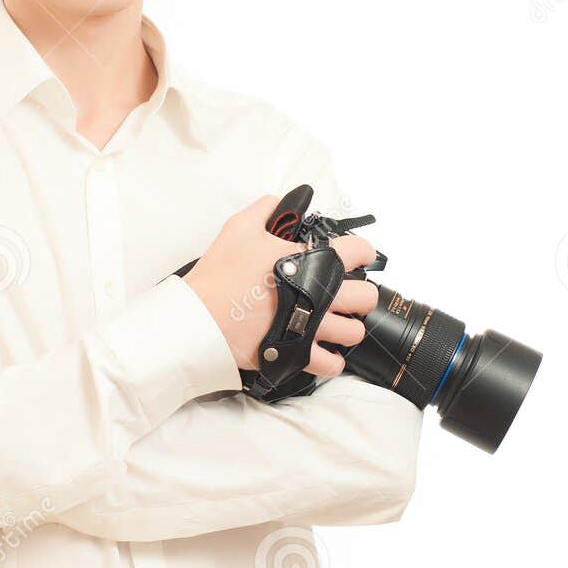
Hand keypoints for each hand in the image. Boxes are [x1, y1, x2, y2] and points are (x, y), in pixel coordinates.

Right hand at [183, 194, 374, 376]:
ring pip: (354, 332)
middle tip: (345, 292)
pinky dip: (331, 360)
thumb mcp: (240, 227)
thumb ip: (266, 210)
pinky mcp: (298, 353)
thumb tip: (279, 203)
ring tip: (334, 322)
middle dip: (359, 293)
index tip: (356, 255)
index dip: (361, 250)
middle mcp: (320, 295)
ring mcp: (312, 327)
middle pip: (366, 296)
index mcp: (312, 260)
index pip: (359, 249)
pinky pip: (331, 364)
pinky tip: (323, 351)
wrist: (200, 317)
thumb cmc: (221, 274)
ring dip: (348, 326)